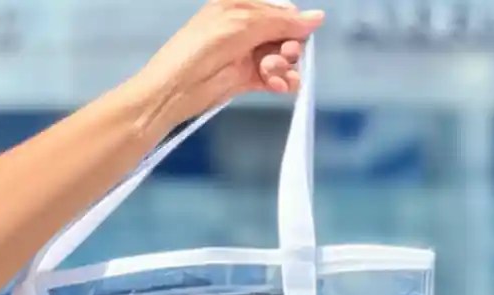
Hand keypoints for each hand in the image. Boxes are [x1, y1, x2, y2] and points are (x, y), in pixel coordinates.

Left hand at [129, 0, 324, 135]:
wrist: (176, 88)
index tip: (292, 37)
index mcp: (242, 5)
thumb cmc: (203, 47)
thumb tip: (318, 18)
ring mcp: (248, 53)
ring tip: (272, 75)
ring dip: (285, 67)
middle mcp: (246, 27)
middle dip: (289, 47)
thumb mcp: (244, 24)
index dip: (292, 24)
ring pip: (283, 58)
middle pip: (286, 34)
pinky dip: (281, 83)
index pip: (282, 10)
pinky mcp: (247, 78)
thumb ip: (281, 21)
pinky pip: (276, 78)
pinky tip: (279, 87)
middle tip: (282, 57)